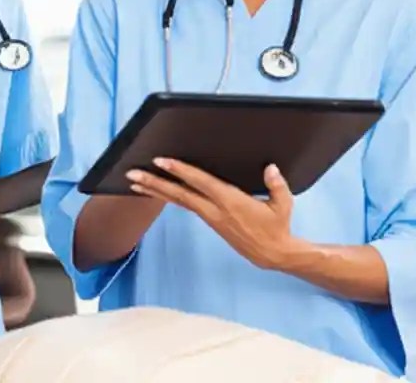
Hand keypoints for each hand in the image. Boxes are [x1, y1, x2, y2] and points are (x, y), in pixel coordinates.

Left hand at [126, 158, 298, 270]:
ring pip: (177, 200)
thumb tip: (270, 168)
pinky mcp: (209, 221)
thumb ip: (277, 185)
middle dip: (155, 183)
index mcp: (230, 201)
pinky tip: (155, 192)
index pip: (200, 182)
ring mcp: (209, 217)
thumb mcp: (283, 205)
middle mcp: (214, 209)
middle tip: (132, 174)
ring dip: (155, 190)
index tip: (161, 161)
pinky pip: (184, 206)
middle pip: (179, 194)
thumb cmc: (277, 226)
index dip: (180, 171)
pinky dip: (167, 197)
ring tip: (134, 182)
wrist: (272, 254)